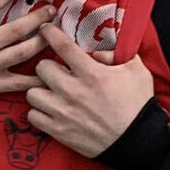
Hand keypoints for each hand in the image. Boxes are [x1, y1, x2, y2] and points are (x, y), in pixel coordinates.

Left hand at [23, 25, 154, 157]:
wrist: (136, 141)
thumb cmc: (138, 104)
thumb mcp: (136, 71)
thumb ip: (115, 55)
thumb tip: (95, 51)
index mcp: (91, 73)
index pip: (63, 46)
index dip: (50, 33)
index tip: (44, 29)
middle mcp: (72, 90)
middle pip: (41, 68)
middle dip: (48, 67)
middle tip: (58, 73)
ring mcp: (62, 112)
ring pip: (32, 93)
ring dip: (41, 91)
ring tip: (53, 93)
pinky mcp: (57, 130)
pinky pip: (32, 115)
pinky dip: (39, 112)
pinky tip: (51, 110)